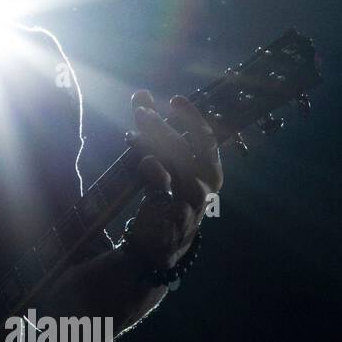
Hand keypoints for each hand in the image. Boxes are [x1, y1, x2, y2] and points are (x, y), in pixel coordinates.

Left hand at [124, 90, 222, 269]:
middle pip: (190, 152)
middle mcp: (204, 187)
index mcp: (209, 171)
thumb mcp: (165, 165)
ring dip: (155, 149)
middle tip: (144, 112)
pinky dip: (157, 177)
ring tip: (133, 134)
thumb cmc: (167, 197)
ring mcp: (189, 205)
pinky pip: (166, 194)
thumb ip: (154, 132)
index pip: (206, 140)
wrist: (162, 246)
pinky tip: (146, 163)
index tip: (175, 100)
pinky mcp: (171, 220)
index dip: (192, 118)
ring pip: (177, 171)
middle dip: (167, 130)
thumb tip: (141, 95)